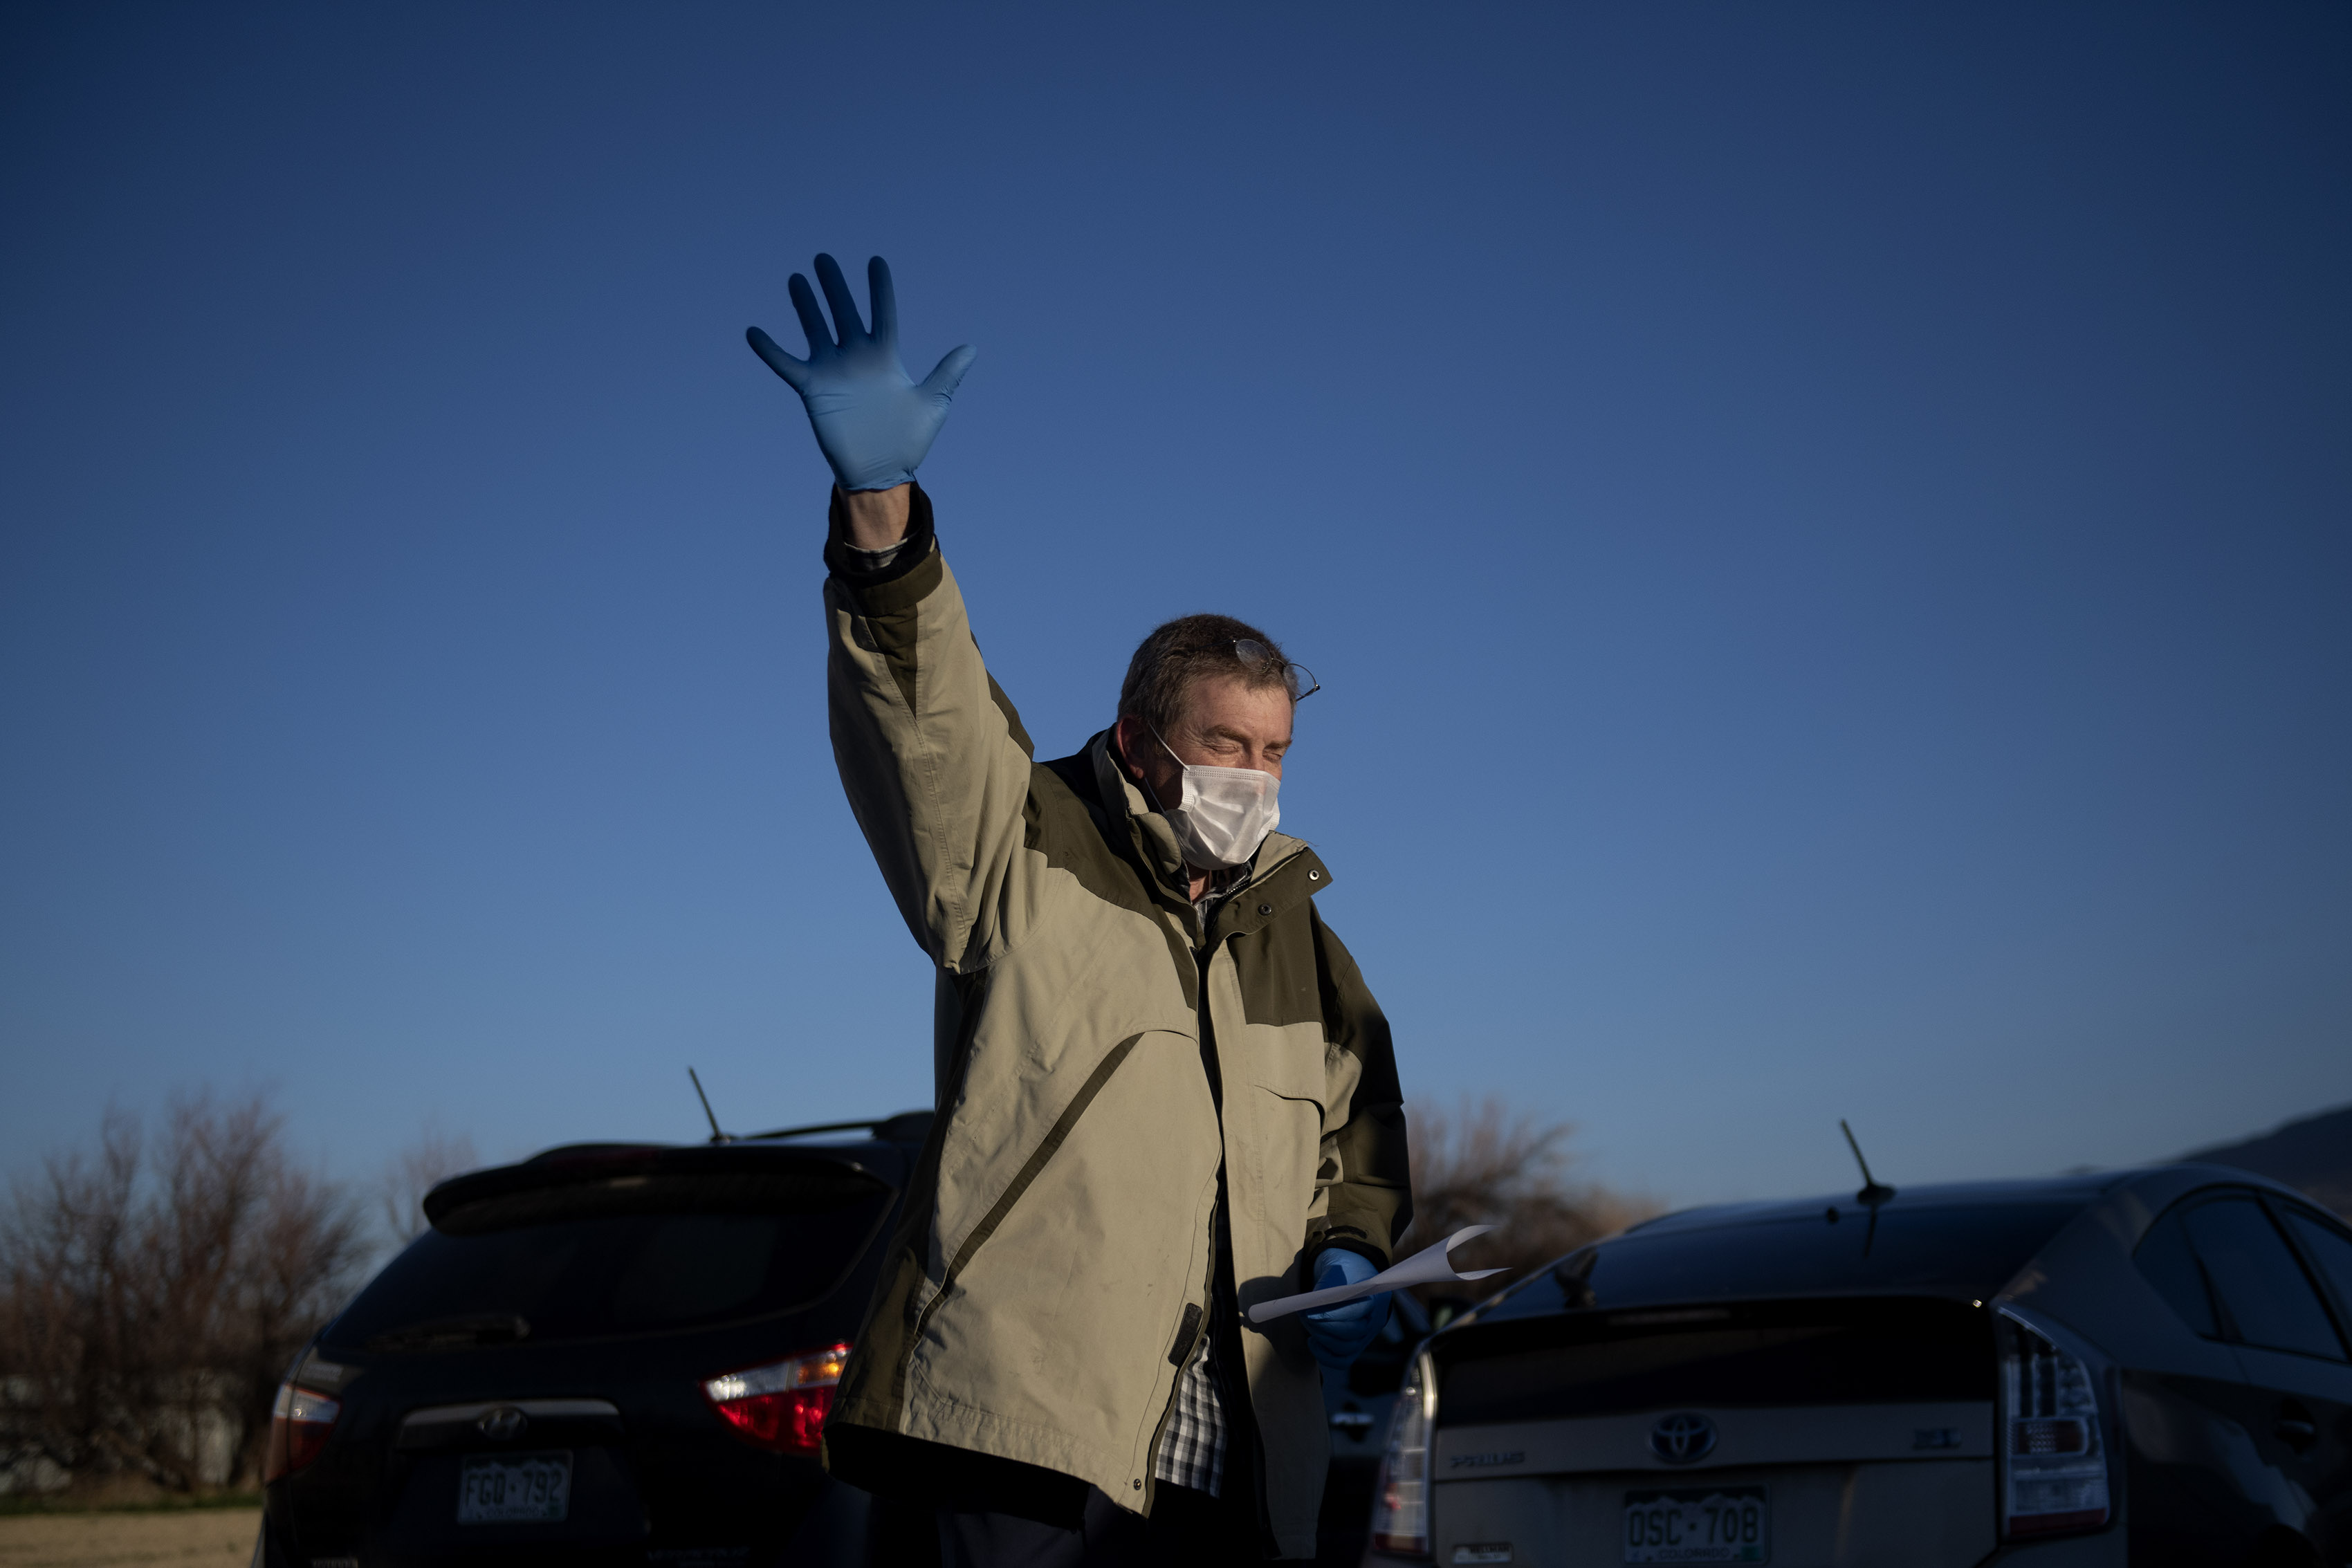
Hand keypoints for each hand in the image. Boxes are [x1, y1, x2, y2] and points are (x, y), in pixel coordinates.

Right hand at [747, 254, 974, 492]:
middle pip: (844, 312)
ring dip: (805, 305)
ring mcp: (833, 371)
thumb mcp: (934, 404)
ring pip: (816, 329)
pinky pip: (787, 366)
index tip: (875, 261)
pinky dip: (771, 351)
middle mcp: (857, 358)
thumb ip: (947, 374)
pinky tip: (754, 332)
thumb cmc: (909, 440)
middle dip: (835, 287)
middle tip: (824, 259)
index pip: (882, 313)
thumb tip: (971, 348)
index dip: (879, 289)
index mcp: (885, 357)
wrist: (882, 472)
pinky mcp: (813, 389)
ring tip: (796, 279)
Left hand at [1300, 1247, 1390, 1374]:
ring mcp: (1365, 1337)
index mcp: (1377, 1298)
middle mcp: (1374, 1321)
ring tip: (1308, 1323)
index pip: (1358, 1311)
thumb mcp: (1337, 1269)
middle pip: (1352, 1333)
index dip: (1333, 1314)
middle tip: (1306, 1315)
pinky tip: (1313, 1341)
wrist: (1350, 1275)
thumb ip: (1327, 1285)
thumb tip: (1312, 1307)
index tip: (1310, 1311)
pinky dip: (1324, 1354)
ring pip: (1346, 1348)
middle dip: (1324, 1326)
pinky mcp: (1354, 1347)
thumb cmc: (1344, 1271)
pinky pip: (1341, 1360)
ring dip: (1322, 1338)